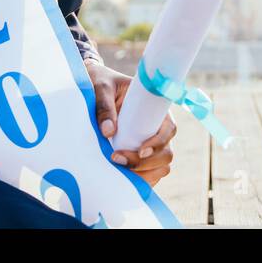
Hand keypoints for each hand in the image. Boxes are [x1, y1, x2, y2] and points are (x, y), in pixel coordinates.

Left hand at [83, 59, 176, 186]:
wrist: (91, 86)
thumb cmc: (101, 81)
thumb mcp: (101, 87)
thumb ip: (104, 105)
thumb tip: (108, 131)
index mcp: (156, 108)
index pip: (169, 129)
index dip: (159, 143)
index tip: (140, 151)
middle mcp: (156, 128)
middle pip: (166, 153)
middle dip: (145, 163)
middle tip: (116, 158)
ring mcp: (149, 143)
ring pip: (160, 167)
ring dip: (142, 174)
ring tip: (116, 168)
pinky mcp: (139, 154)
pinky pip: (149, 174)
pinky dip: (140, 181)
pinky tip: (122, 179)